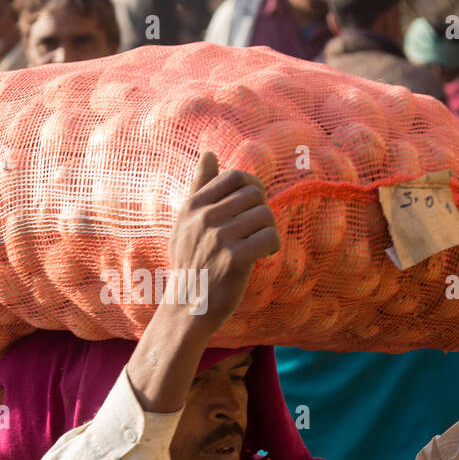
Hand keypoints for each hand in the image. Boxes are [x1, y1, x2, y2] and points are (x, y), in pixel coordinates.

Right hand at [164, 151, 280, 337]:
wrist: (187, 306)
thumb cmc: (191, 262)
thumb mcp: (186, 222)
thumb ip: (199, 187)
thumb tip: (209, 153)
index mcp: (193, 206)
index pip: (235, 176)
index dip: (252, 186)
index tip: (252, 204)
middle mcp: (204, 218)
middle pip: (254, 194)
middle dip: (261, 210)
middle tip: (256, 229)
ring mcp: (219, 238)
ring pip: (265, 214)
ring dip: (268, 229)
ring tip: (258, 244)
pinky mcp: (235, 259)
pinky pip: (270, 237)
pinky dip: (273, 245)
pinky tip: (263, 255)